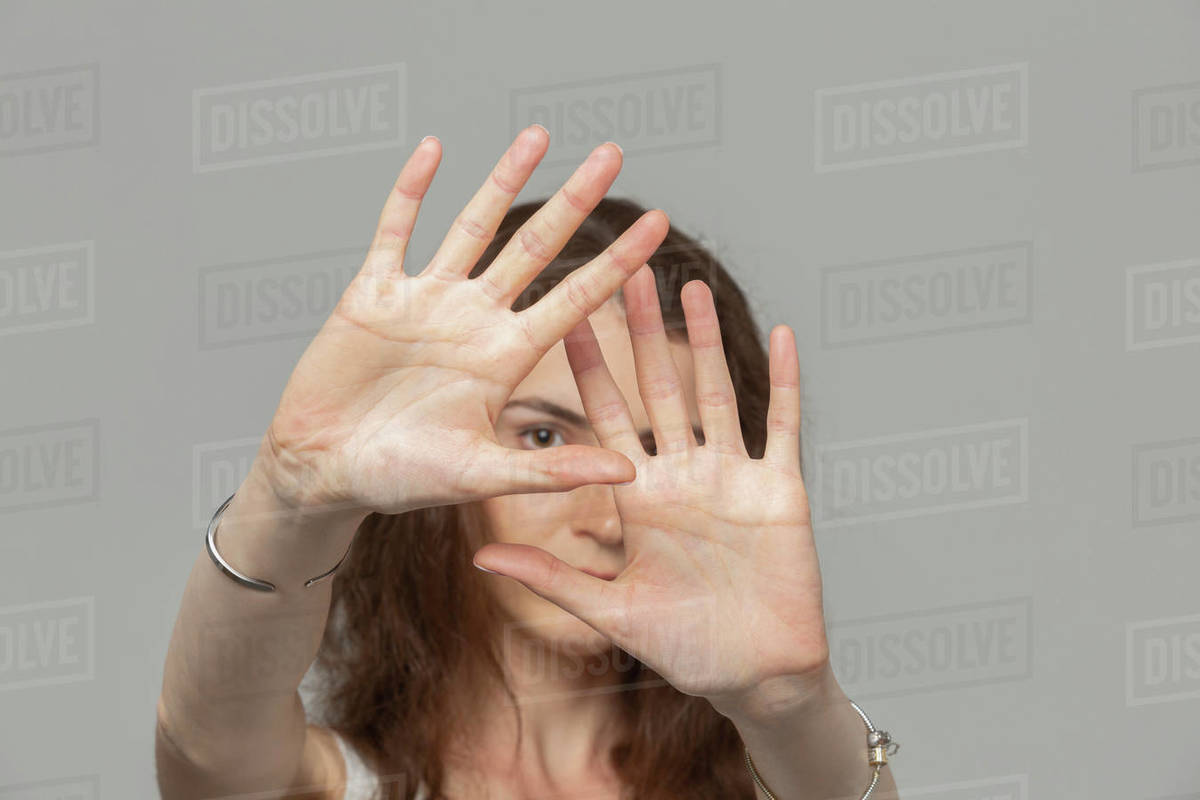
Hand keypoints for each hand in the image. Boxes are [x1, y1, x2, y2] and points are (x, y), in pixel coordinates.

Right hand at [258, 127, 669, 514]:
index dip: (617, 261)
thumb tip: (628, 474)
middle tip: (612, 152)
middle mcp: (473, 319)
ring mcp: (425, 300)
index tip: (659, 224)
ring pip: (472, 226)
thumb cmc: (401, 480)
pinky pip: (395, 230)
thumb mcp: (482, 475)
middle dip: (574, 200)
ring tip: (539, 134)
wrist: (323, 472)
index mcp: (505, 358)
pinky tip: (434, 148)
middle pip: (535, 246)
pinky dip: (411, 190)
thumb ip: (552, 471)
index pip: (576, 297)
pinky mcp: (373, 293)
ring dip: (504, 180)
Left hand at [472, 266, 830, 706]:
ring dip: (706, 341)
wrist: (754, 675)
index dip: (588, 367)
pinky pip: (784, 426)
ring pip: (717, 393)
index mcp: (639, 497)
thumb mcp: (609, 610)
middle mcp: (683, 475)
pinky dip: (786, 382)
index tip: (564, 316)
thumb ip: (550, 576)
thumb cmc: (682, 648)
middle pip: (658, 389)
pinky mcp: (781, 490)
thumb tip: (479, 556)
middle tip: (626, 271)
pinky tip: (784, 335)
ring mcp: (733, 477)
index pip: (606, 418)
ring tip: (691, 287)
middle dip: (642, 333)